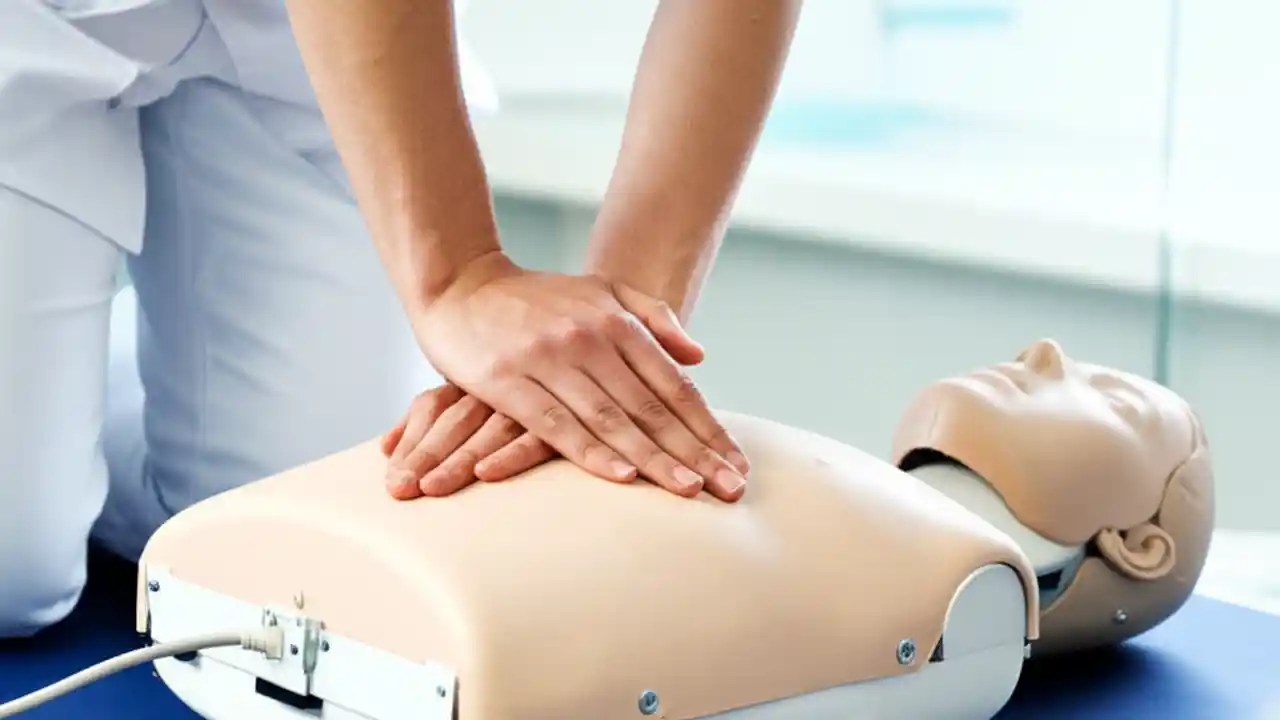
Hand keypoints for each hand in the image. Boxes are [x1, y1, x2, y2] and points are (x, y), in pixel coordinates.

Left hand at [381, 384, 556, 498]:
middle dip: (425, 455)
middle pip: (456, 418)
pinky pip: (537, 437)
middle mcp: (504, 381)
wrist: (605, 336)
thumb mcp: (477, 384)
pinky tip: (487, 473)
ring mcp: (539, 394)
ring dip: (459, 461)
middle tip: (400, 489)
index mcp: (478, 373)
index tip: (389, 470)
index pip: (434, 404)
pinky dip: (510, 455)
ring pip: (490, 430)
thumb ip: (435, 414)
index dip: (411, 437)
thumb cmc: (525, 370)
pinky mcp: (572, 416)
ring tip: (432, 488)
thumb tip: (386, 446)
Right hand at [409, 251, 748, 500]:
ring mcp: (549, 360)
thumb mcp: (600, 290)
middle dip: (695, 452)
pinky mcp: (507, 381)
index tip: (736, 464)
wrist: (460, 283)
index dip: (708, 428)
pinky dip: (590, 451)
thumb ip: (652, 318)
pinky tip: (621, 476)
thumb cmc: (536, 298)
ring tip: (688, 490)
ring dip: (653, 458)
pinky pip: (555, 424)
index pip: (674, 385)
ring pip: (610, 419)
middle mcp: (590, 340)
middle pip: (651, 407)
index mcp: (617, 322)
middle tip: (730, 490)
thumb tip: (700, 356)